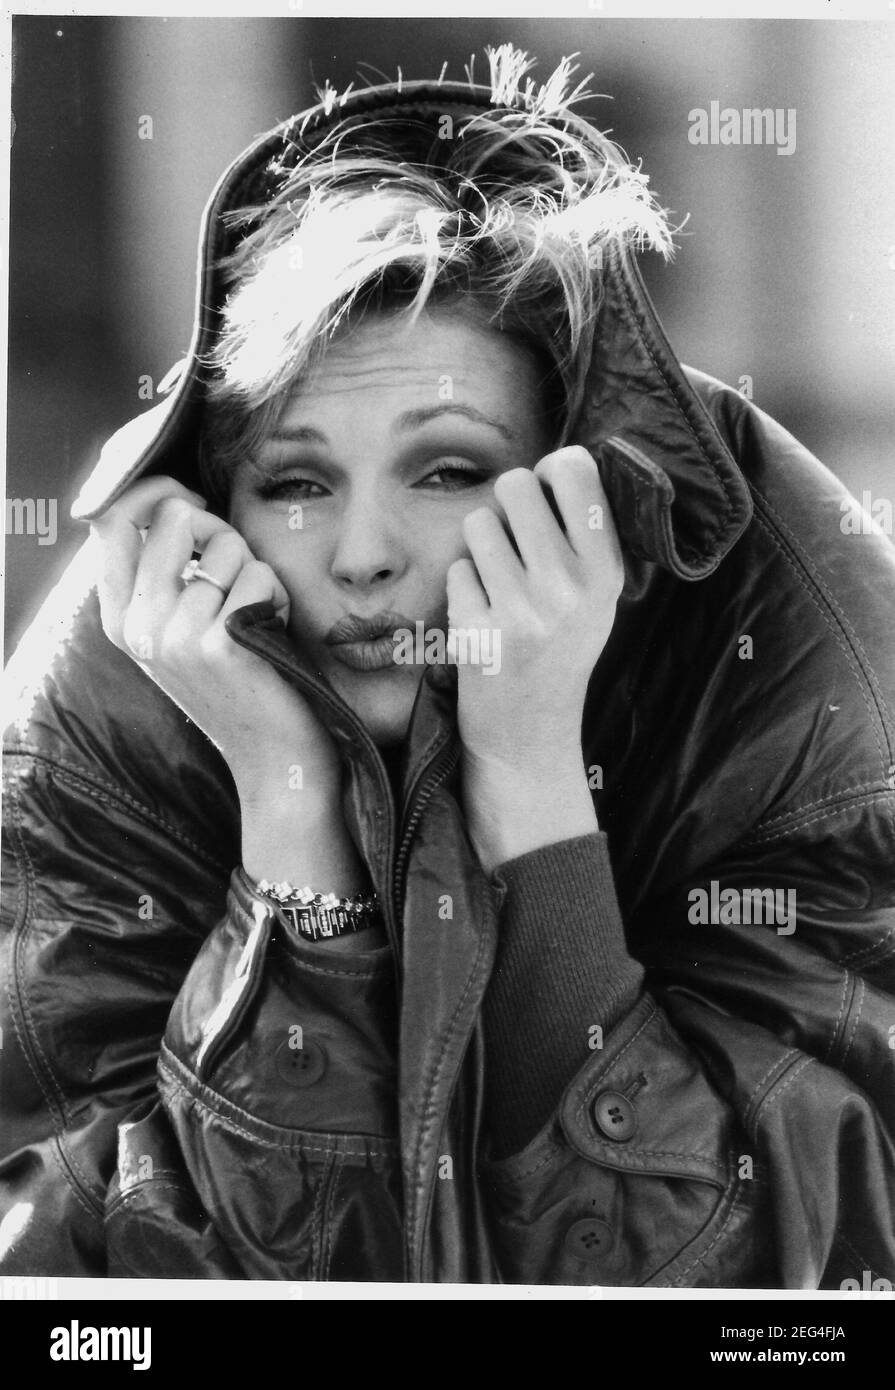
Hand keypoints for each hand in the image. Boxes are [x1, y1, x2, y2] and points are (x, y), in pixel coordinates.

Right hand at [90, 475, 340, 807]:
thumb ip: (161, 575)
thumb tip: (173, 502)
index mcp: (118, 618)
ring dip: (257, 572)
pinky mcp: (219, 642)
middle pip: (174, 517)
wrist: (270, 757)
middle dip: (220, 531)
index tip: (191, 502)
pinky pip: (260, 577)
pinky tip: (274, 631)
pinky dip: (278, 596)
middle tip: (238, 572)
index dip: (154, 494)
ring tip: (258, 616)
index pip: (109, 520)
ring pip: (227, 545)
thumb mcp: (178, 630)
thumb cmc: (237, 682)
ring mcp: (175, 634)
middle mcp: (138, 625)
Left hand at [446, 447, 623, 869]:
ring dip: (480, 547)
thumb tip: (563, 459)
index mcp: (606, 569)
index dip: (552, 468)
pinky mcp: (478, 632)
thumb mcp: (597, 597)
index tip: (549, 490)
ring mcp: (522, 610)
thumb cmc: (561, 650)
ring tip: (499, 583)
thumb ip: (587, 535)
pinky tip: (484, 620)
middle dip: (506, 504)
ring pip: (477, 523)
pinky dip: (462, 591)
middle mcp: (569, 585)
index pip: (576, 468)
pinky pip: (455, 571)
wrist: (530, 735)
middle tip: (515, 540)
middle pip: (516, 483)